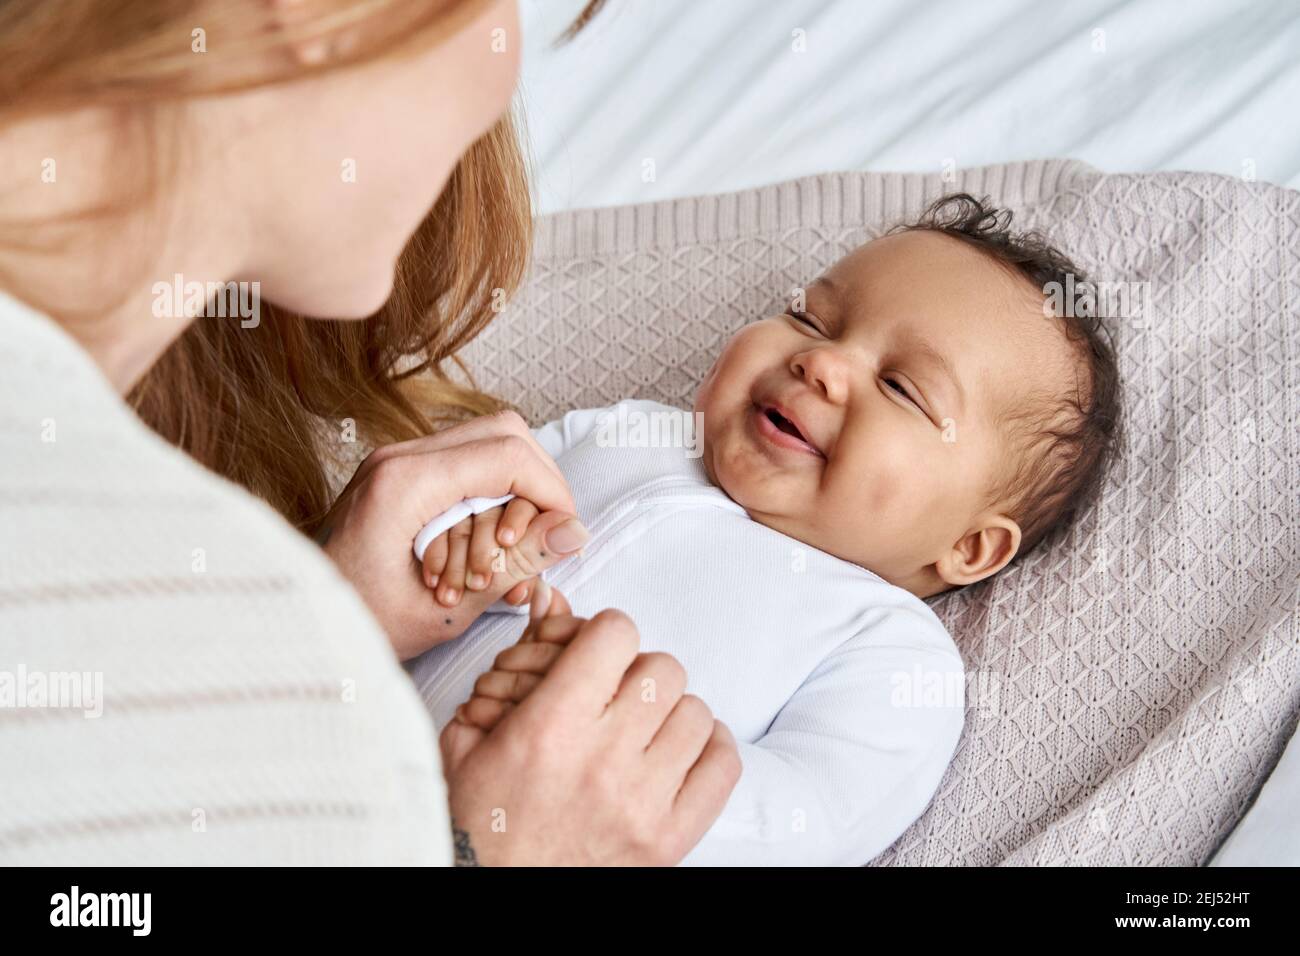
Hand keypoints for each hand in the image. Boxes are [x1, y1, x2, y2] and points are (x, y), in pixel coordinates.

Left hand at [317, 411, 588, 660]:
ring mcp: (394, 462)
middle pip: (504, 432)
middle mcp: (398, 458)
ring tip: (508, 555)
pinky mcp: (395, 475)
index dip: (552, 491)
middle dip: (538, 483)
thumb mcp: (448, 610)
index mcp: (405, 484)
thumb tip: (573, 533)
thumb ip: (515, 565)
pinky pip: (461, 465)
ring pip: (486, 444)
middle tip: (546, 536)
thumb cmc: (356, 629)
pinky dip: (487, 499)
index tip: (565, 532)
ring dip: (513, 492)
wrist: (296, 632)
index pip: (508, 455)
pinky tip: (483, 552)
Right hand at [440, 607, 742, 865]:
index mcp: (550, 728)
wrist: (487, 893)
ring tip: (642, 729)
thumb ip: (518, 660)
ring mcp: (642, 804)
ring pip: (695, 713)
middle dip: (637, 672)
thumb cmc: (473, 819)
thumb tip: (550, 595)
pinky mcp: (669, 839)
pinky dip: (708, 750)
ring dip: (670, 712)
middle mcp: (602, 762)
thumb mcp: (471, 733)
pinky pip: (722, 766)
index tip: (596, 652)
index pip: (616, 634)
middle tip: (615, 694)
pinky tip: (675, 753)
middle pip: (663, 669)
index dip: (605, 633)